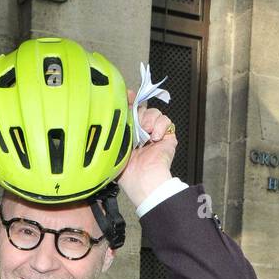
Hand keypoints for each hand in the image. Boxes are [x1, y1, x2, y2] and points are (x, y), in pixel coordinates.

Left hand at [116, 87, 177, 208]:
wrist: (144, 182)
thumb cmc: (128, 172)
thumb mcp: (115, 146)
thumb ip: (113, 130)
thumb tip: (111, 112)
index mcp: (127, 134)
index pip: (129, 110)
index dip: (129, 100)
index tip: (128, 96)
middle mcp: (141, 133)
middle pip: (141, 108)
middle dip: (138, 113)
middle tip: (136, 126)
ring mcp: (155, 134)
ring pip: (154, 112)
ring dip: (149, 120)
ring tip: (146, 135)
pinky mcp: (167, 137)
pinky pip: (166, 120)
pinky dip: (161, 125)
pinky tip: (155, 138)